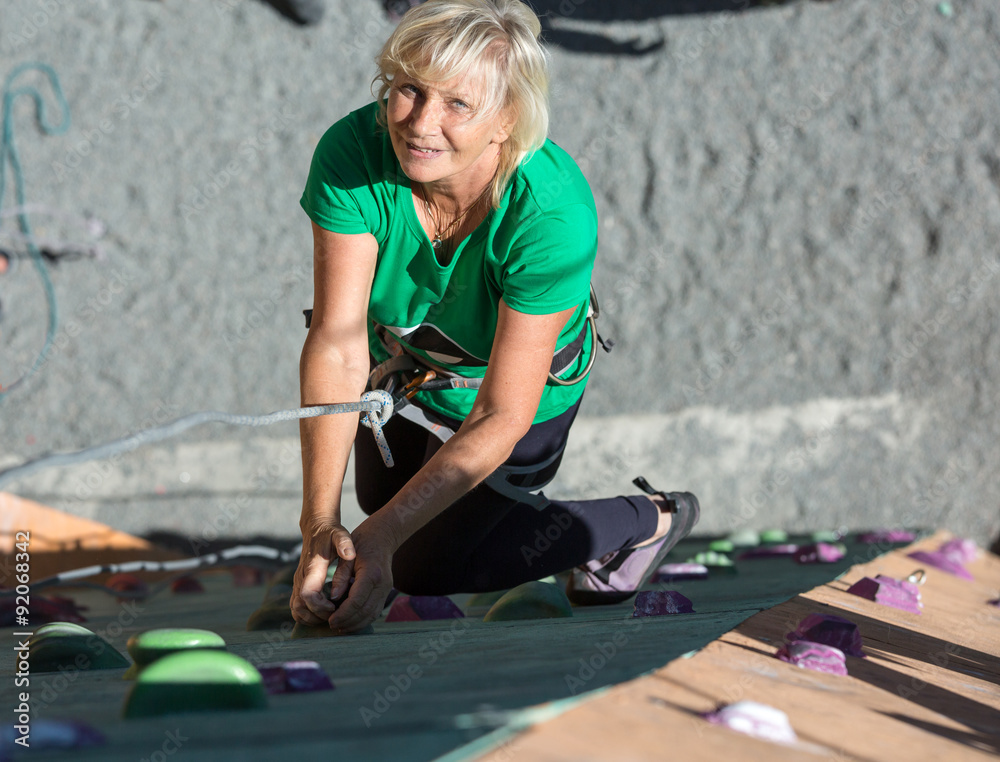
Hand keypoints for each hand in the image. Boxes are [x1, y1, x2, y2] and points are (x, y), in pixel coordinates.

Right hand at [291, 519, 355, 625]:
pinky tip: (324, 613)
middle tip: (337, 614)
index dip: (320, 606)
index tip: (336, 607)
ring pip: (296, 610)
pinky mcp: (298, 586)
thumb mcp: (341, 535)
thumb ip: (345, 545)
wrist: (316, 528)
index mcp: (312, 567)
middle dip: (318, 616)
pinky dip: (307, 616)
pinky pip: (296, 608)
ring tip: (332, 614)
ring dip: (312, 618)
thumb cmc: (331, 534)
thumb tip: (349, 556)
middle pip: (300, 607)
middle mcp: (301, 577)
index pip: (308, 594)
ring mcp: (297, 582)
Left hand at [326, 519, 394, 633]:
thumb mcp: (347, 556)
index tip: (330, 620)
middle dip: (348, 622)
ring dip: (356, 624)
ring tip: (340, 628)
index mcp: (372, 573)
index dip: (343, 614)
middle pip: (365, 611)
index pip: (357, 601)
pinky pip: (375, 611)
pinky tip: (351, 622)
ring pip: (372, 615)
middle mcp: (383, 584)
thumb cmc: (361, 543)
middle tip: (332, 626)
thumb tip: (334, 598)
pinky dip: (363, 620)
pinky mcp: (386, 592)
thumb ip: (340, 576)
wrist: (382, 537)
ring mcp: (386, 589)